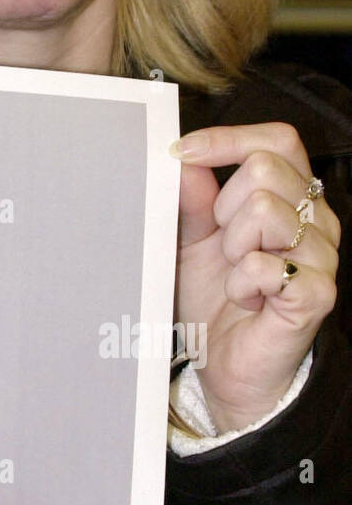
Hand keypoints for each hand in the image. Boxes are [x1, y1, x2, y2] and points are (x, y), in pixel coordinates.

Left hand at [172, 124, 339, 430]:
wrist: (229, 365)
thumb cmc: (217, 298)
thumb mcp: (192, 240)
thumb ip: (190, 199)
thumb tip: (183, 159)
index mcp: (293, 197)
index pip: (278, 141)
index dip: (229, 139)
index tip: (182, 153)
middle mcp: (317, 220)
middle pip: (266, 170)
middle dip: (225, 206)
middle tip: (224, 246)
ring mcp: (322, 257)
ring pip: (265, 211)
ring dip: (233, 247)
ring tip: (236, 273)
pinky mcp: (316, 294)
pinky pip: (265, 264)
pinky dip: (240, 283)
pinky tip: (245, 298)